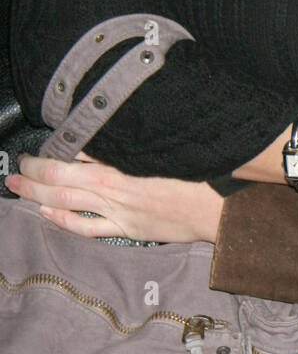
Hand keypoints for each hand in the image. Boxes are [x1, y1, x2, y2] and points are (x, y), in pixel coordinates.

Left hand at [7, 154, 223, 243]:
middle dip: (33, 170)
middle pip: (60, 175)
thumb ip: (134, 138)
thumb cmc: (200, 172)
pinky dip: (63, 219)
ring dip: (37, 192)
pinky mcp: (127, 228)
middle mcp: (114, 185)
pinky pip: (86, 227)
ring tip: (19, 186)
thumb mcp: (166, 145)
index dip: (51, 145)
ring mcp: (118, 210)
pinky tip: (47, 212)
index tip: (41, 141)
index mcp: (123, 160)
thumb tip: (108, 124)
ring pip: (65, 200)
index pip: (75, 148)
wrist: (221, 206)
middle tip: (18, 166)